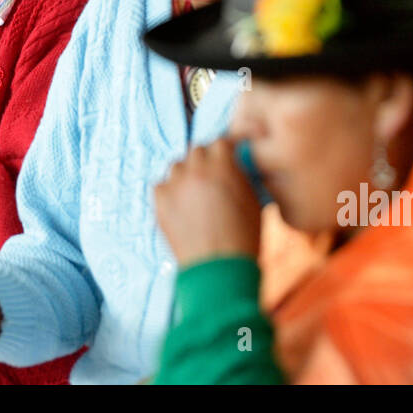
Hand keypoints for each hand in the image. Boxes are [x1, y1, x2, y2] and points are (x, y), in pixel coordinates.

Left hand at [155, 138, 260, 267]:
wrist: (218, 271)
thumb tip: (235, 163)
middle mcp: (196, 170)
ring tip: (195, 195)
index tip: (225, 161)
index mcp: (223, 166)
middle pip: (197, 150)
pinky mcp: (159, 201)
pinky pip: (161, 185)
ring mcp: (175, 184)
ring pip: (177, 165)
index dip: (224, 152)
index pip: (220, 142)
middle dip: (205, 161)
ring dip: (186, 174)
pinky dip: (170, 192)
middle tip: (211, 180)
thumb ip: (241, 176)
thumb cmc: (243, 238)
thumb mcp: (253, 201)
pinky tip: (181, 207)